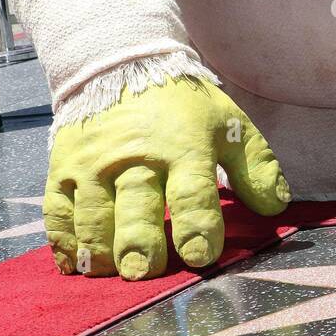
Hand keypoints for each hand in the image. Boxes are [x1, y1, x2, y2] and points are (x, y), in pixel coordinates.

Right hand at [44, 78, 289, 279]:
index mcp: (184, 149)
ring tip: (107, 272)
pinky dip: (63, 240)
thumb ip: (255, 166)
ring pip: (93, 212)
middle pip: (136, 205)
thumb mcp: (228, 124)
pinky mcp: (64, 167)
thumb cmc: (183, 105)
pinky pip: (59, 208)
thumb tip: (276, 204)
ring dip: (99, 248)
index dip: (197, 226)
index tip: (200, 256)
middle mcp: (137, 158)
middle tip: (143, 270)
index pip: (192, 193)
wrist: (121, 63)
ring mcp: (95, 163)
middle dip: (140, 241)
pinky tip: (74, 265)